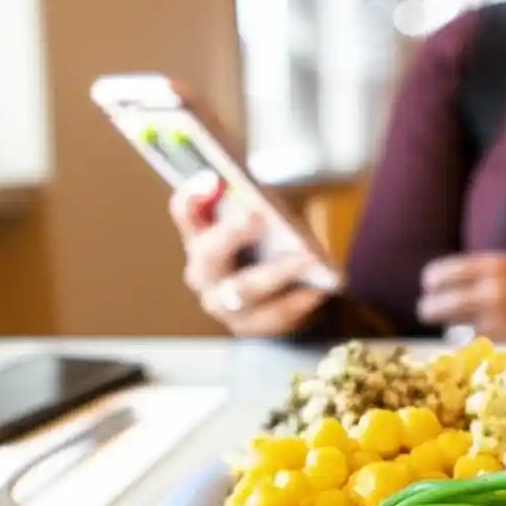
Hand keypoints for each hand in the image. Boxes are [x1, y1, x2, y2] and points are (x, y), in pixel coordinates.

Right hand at [169, 173, 326, 336]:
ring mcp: (223, 303)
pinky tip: (319, 289)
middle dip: (231, 233)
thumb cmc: (277, 248)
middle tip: (256, 214)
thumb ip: (269, 200)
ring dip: (276, 271)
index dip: (193, 195)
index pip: (186, 210)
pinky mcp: (250, 327)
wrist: (292, 298)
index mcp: (203, 235)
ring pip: (243, 290)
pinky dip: (298, 301)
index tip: (213, 177)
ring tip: (307, 256)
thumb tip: (281, 182)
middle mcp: (204, 271)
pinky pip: (274, 316)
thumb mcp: (272, 217)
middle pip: (208, 252)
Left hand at [418, 253, 505, 341]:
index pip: (441, 273)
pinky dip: (478, 341)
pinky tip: (493, 336)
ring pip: (454, 328)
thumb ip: (489, 275)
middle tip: (434, 313)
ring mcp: (498, 319)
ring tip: (466, 325)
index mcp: (495, 264)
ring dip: (455, 328)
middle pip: (437, 305)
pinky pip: (478, 343)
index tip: (432, 288)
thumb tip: (455, 288)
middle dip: (432, 310)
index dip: (433, 283)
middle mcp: (491, 290)